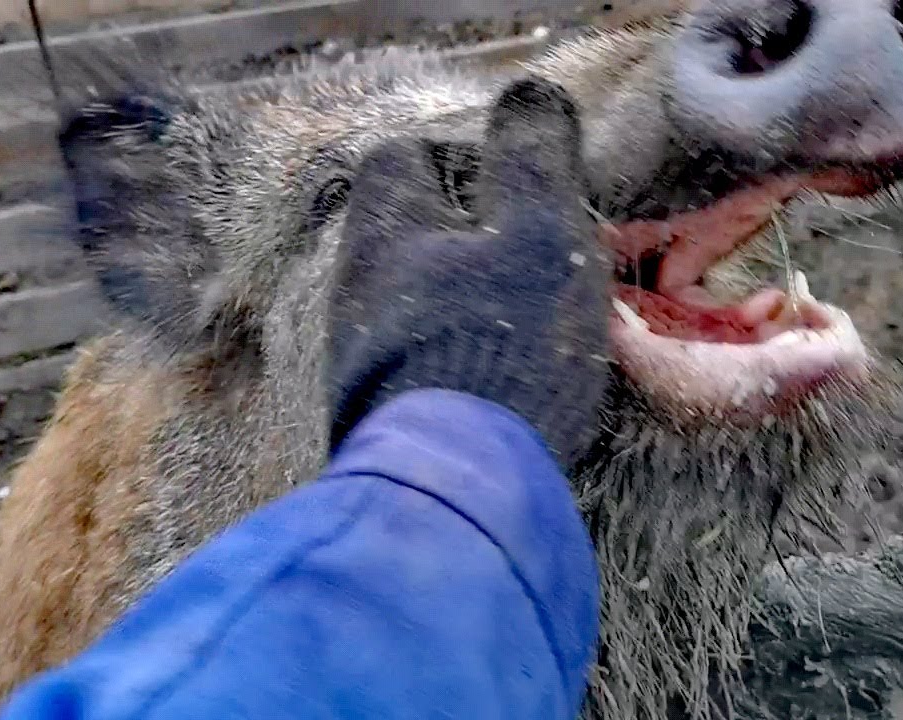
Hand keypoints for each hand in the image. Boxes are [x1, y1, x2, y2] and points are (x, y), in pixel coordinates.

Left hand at [327, 78, 613, 471]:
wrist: (458, 497)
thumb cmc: (501, 350)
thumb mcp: (537, 232)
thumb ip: (534, 157)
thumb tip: (529, 97)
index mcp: (387, 233)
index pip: (402, 156)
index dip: (463, 155)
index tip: (521, 185)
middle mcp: (360, 290)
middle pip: (414, 231)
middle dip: (477, 234)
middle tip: (542, 258)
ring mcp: (365, 359)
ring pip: (424, 299)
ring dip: (478, 299)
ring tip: (540, 323)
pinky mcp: (385, 416)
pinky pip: (430, 359)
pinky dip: (471, 355)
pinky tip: (515, 381)